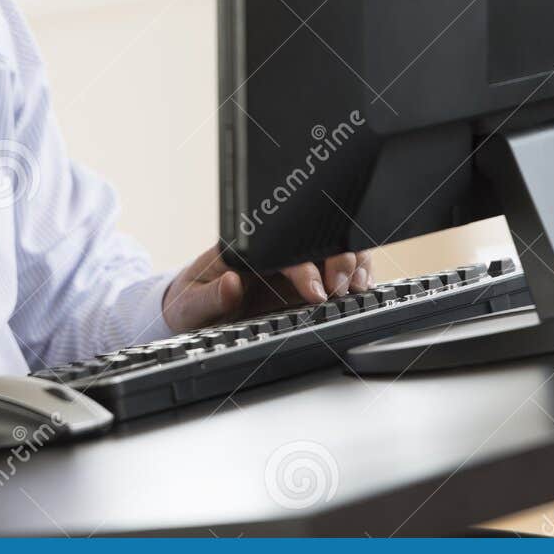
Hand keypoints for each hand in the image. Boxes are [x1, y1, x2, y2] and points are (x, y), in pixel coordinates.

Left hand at [161, 242, 375, 333]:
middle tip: (344, 290)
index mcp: (247, 247)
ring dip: (352, 264)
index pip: (284, 247)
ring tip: (359, 287)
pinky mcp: (305, 280)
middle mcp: (274, 251)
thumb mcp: (191, 305)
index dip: (305, 266)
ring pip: (333, 250)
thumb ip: (211, 297)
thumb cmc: (191, 303)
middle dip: (339, 260)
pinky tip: (362, 287)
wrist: (194, 312)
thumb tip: (231, 284)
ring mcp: (293, 265)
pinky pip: (336, 271)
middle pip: (317, 241)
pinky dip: (354, 275)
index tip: (316, 291)